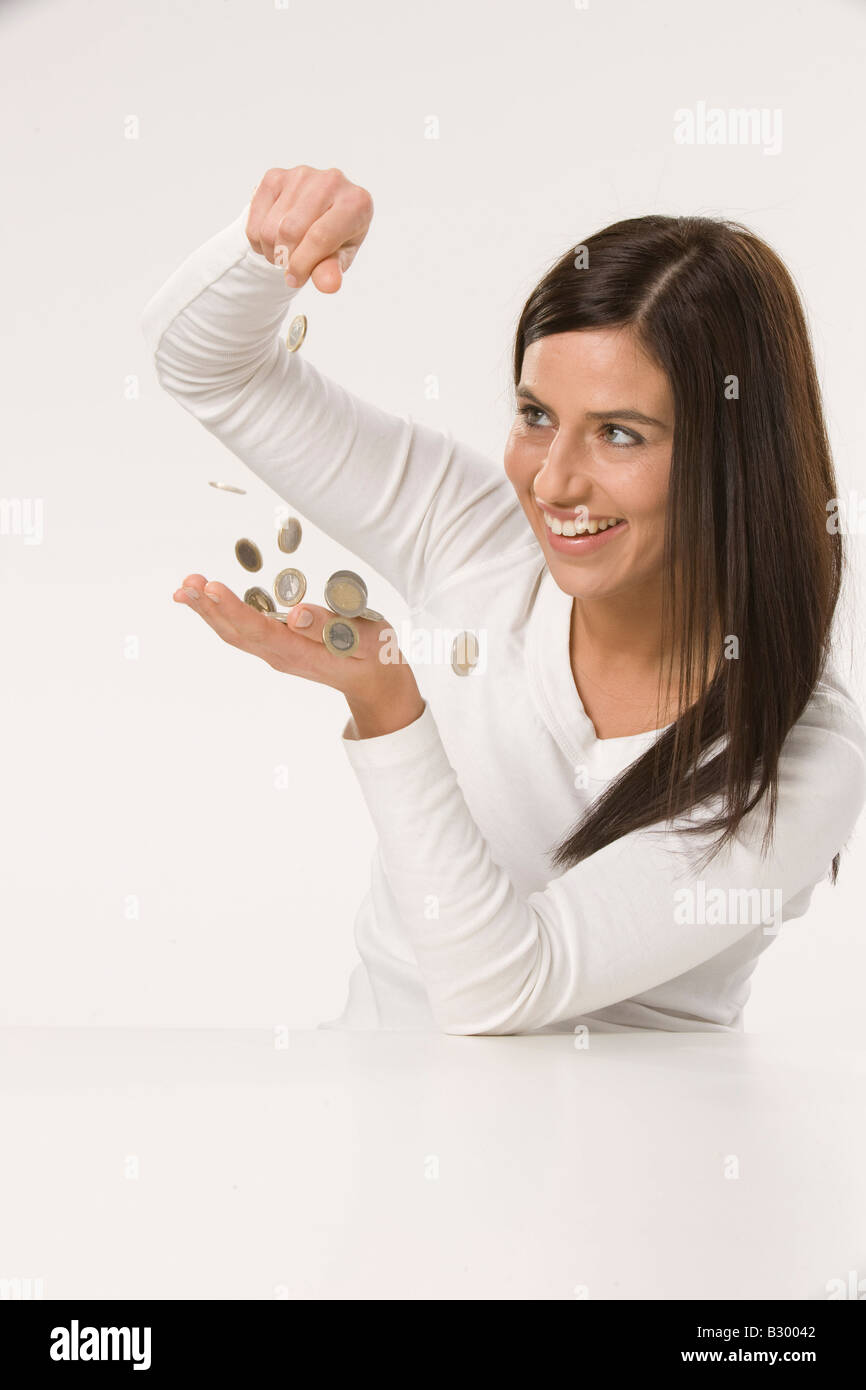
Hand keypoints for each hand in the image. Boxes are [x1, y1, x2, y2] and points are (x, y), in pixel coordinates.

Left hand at [174, 575, 424, 738]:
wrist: (374, 681)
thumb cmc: (374, 655)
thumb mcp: (365, 640)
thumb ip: (332, 627)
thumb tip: (296, 614)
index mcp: (301, 653)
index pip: (259, 629)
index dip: (232, 609)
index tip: (211, 587)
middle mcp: (280, 655)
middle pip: (235, 633)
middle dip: (207, 608)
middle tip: (185, 582)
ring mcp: (275, 653)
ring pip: (233, 633)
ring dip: (206, 611)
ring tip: (185, 587)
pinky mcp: (275, 647)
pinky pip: (240, 632)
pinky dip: (218, 614)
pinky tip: (205, 599)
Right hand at [246, 165, 373, 293]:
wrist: (322, 211)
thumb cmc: (337, 237)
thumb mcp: (340, 257)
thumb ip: (332, 270)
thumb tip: (328, 284)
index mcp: (355, 203)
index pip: (320, 237)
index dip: (302, 265)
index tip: (294, 280)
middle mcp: (330, 181)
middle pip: (291, 231)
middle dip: (285, 259)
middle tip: (290, 267)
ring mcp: (301, 175)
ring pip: (270, 228)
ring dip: (272, 252)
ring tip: (285, 254)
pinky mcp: (276, 176)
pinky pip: (255, 219)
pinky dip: (258, 240)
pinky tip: (274, 240)